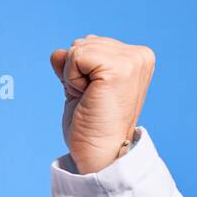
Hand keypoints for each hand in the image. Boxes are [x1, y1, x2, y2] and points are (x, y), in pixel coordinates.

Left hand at [50, 35, 154, 173]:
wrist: (100, 154)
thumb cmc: (91, 127)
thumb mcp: (78, 89)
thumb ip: (70, 66)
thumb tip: (56, 52)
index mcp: (135, 58)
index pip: (90, 45)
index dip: (79, 72)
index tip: (93, 97)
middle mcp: (139, 55)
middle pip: (84, 42)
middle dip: (75, 72)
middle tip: (90, 100)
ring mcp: (132, 61)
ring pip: (78, 48)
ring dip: (73, 77)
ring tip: (90, 99)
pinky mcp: (120, 68)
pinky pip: (76, 56)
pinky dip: (71, 78)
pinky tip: (86, 96)